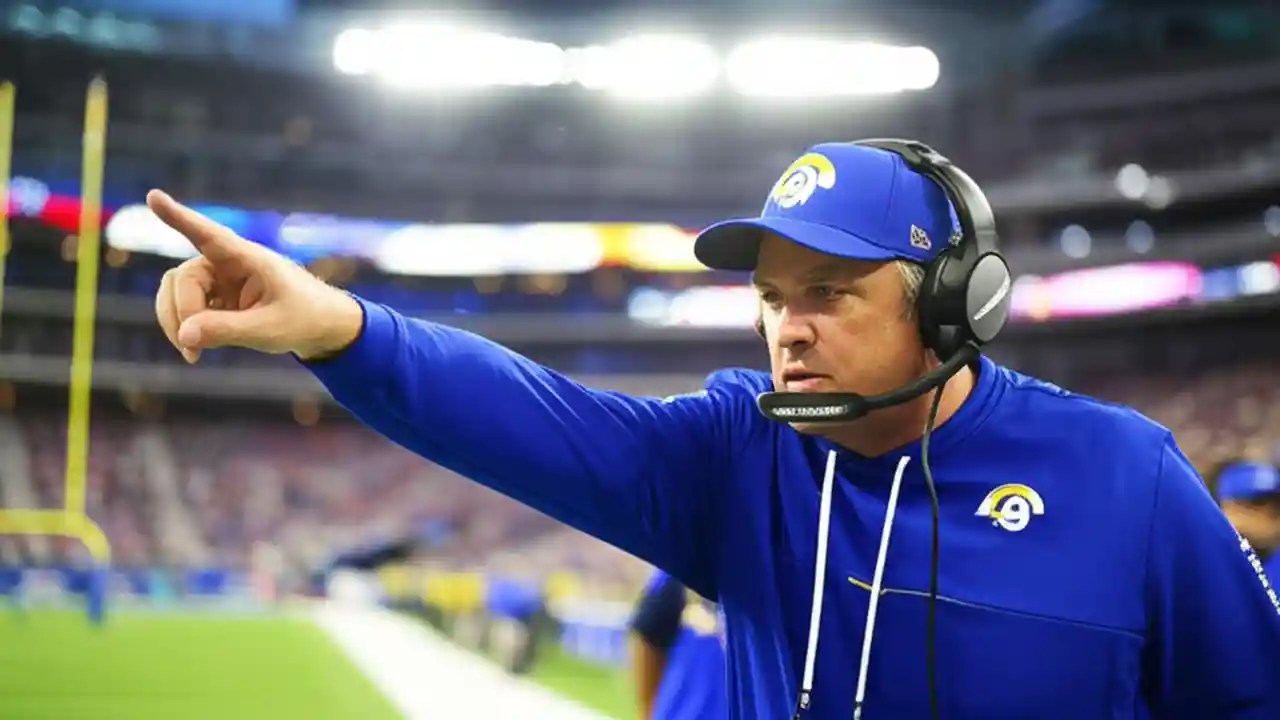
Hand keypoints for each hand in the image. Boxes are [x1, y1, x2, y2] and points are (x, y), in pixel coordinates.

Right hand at [150, 190, 362, 363]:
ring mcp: (218, 279)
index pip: (209, 235)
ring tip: (192, 354)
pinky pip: (183, 307)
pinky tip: (196, 351)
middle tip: (191, 347)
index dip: (179, 217)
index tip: (153, 196)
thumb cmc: (303, 319)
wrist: (320, 327)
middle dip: (182, 312)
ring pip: (174, 291)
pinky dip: (183, 329)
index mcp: (248, 258)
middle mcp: (227, 263)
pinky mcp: (214, 297)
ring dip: (175, 322)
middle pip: (182, 278)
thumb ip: (228, 330)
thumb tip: (184, 335)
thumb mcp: (270, 329)